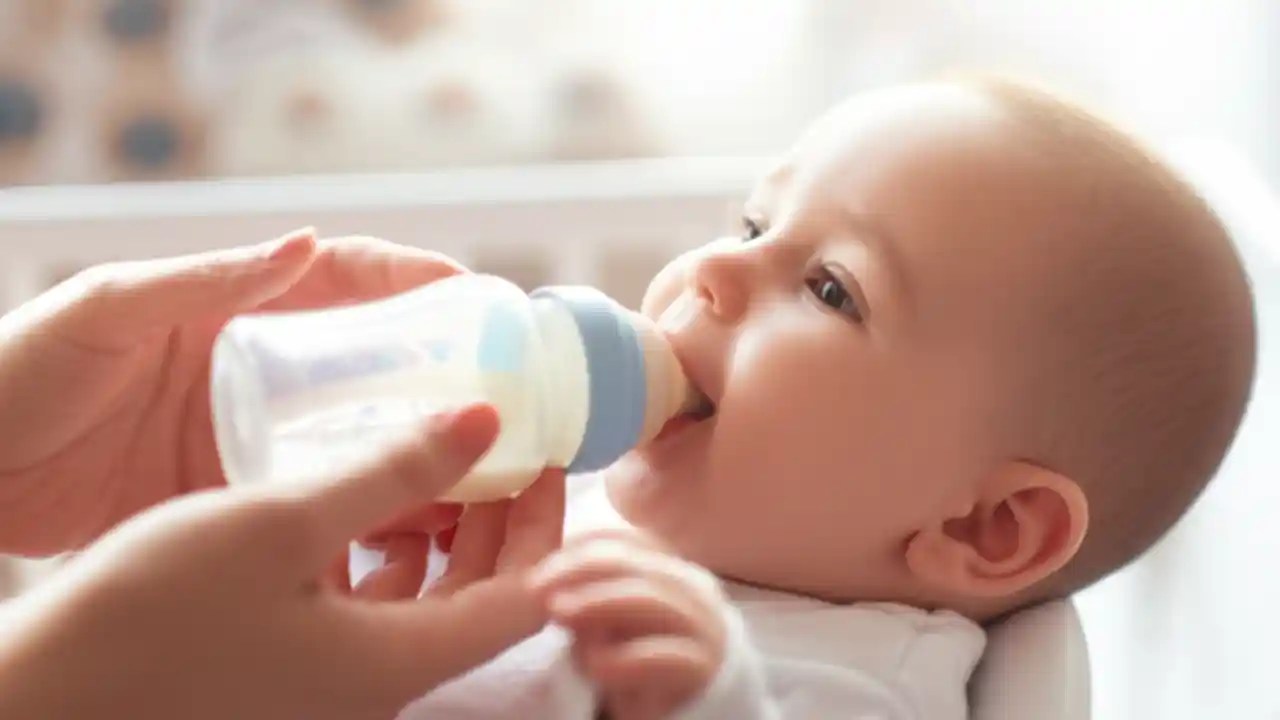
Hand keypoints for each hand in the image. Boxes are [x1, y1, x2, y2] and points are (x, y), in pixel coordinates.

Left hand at [0, 229, 465, 554]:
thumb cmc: (24, 372)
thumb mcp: (110, 311)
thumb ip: (206, 280)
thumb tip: (304, 243)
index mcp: (237, 308)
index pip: (349, 281)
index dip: (418, 282)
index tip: (479, 296)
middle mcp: (264, 369)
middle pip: (378, 362)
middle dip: (447, 373)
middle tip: (505, 394)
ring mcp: (259, 435)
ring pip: (364, 434)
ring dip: (423, 446)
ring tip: (482, 469)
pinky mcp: (245, 496)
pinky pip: (327, 497)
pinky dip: (375, 505)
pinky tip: (419, 525)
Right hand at [0, 405, 565, 719]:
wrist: (39, 699)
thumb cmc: (150, 615)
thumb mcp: (281, 525)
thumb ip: (390, 473)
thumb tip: (483, 423)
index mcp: (396, 662)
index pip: (526, 595)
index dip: (551, 521)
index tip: (548, 453)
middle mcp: (378, 683)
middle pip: (483, 599)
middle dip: (501, 519)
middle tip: (502, 444)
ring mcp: (334, 683)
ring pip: (425, 601)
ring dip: (443, 532)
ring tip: (439, 456)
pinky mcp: (291, 670)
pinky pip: (366, 608)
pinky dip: (383, 553)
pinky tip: (361, 500)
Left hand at [531, 530, 727, 719]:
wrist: (682, 707)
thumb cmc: (636, 656)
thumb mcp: (607, 619)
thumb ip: (585, 594)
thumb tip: (541, 583)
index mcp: (664, 566)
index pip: (622, 538)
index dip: (578, 547)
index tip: (538, 567)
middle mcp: (688, 586)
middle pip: (633, 562)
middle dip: (579, 570)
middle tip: (536, 587)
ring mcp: (701, 624)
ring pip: (651, 599)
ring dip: (599, 602)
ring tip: (558, 614)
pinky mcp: (704, 667)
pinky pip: (667, 656)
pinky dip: (627, 659)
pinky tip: (596, 666)